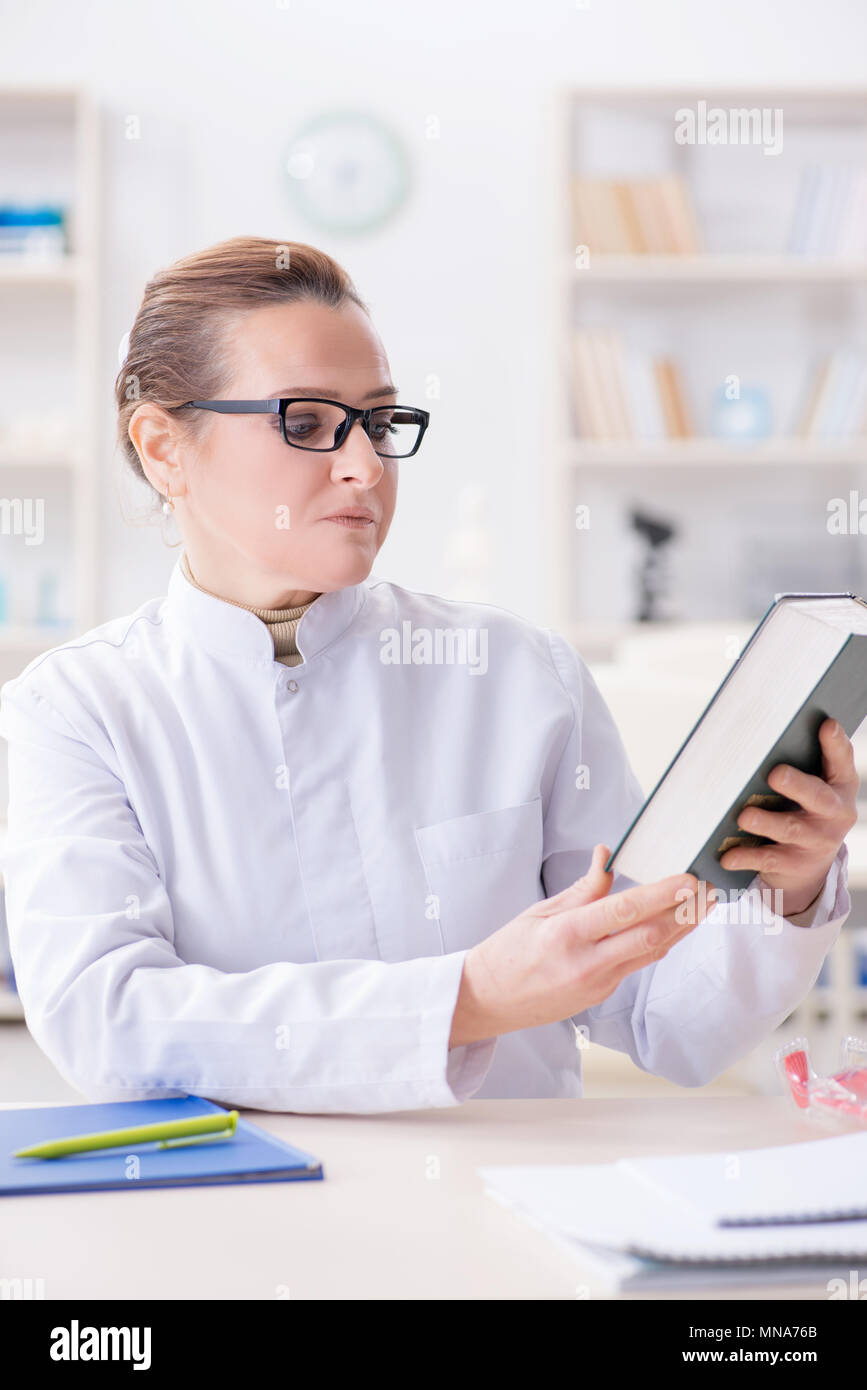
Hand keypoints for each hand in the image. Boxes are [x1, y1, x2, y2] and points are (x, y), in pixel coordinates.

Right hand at [449, 844, 717, 1047]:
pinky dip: (657, 943)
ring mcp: (597, 983)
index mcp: (566, 935)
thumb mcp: (540, 912)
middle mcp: (586, 963)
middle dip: (685, 913)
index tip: (689, 879)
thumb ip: (582, 889)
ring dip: (681, 929)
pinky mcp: (601, 995)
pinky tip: (673, 927)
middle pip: (651, 937)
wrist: (489, 1000)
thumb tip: (607, 857)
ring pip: (652, 953)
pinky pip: (637, 964)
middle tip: (710, 890)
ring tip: (703, 906)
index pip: (625, 911)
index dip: (662, 895)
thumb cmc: (509, 950)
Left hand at [719, 717, 858, 917]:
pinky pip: (768, 859)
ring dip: (766, 822)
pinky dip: (746, 856)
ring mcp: (815, 840)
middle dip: (797, 785)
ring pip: (790, 829)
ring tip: (745, 816)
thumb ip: (802, 762)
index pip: (841, 761)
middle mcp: (833, 813)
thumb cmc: (805, 808)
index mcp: (840, 785)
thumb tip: (760, 736)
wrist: (810, 865)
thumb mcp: (815, 785)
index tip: (826, 725)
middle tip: (776, 774)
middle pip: (817, 797)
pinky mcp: (793, 863)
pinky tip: (727, 856)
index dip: (835, 744)